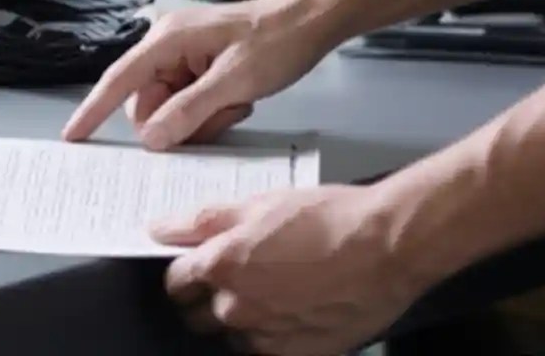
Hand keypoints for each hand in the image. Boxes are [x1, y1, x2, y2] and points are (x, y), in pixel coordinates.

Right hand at [63, 0, 337, 149]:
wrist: (313, 22)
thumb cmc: (276, 41)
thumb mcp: (234, 81)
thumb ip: (189, 110)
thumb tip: (149, 138)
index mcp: (167, 40)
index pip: (118, 80)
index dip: (93, 110)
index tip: (72, 137)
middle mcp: (167, 47)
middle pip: (147, 104)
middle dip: (177, 122)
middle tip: (219, 116)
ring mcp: (184, 58)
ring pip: (169, 110)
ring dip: (200, 119)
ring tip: (235, 105)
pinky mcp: (199, 69)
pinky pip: (188, 105)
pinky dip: (210, 112)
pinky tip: (237, 101)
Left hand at [155, 186, 423, 355]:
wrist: (387, 246)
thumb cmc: (326, 217)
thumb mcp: (258, 203)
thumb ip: (201, 221)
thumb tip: (157, 229)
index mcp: (221, 267)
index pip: (175, 282)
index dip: (185, 272)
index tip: (198, 264)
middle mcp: (236, 308)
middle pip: (198, 315)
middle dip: (209, 297)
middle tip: (239, 276)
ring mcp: (267, 337)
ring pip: (233, 336)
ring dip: (241, 319)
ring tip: (273, 292)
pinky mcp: (297, 355)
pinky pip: (266, 352)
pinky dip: (271, 337)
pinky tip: (293, 312)